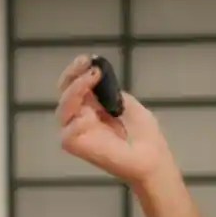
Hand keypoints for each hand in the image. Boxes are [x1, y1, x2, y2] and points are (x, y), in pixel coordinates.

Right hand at [56, 54, 172, 185]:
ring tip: (92, 78)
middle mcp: (80, 117)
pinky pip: (66, 132)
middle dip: (72, 76)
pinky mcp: (75, 146)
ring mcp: (77, 132)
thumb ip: (111, 91)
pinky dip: (77, 121)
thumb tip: (96, 73)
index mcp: (92, 106)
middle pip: (64, 93)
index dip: (77, 70)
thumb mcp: (129, 105)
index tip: (89, 59)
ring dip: (75, 90)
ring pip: (62, 109)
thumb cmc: (144, 135)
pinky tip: (90, 115)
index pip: (74, 85)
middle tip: (90, 66)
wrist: (152, 158)